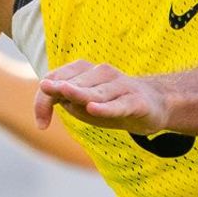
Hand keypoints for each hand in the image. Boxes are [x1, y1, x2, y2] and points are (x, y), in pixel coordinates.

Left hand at [36, 60, 172, 133]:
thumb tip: (50, 97)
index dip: (44, 100)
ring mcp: (122, 86)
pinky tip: (93, 108)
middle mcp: (103, 74)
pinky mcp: (137, 102)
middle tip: (43, 113)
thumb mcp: (86, 105)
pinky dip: (106, 107)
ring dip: (80, 93)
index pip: (58, 79)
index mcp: (87, 71)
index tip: (41, 125)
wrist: (156, 104)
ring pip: (97, 93)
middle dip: (59, 95)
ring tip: (65, 92)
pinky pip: (119, 105)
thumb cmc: (114, 103)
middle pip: (76, 85)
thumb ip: (66, 100)